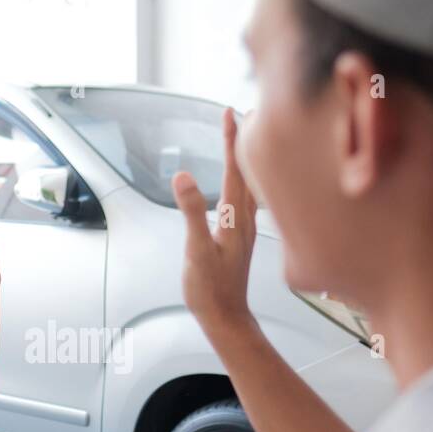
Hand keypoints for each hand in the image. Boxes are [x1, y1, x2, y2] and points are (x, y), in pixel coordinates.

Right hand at [172, 107, 258, 331]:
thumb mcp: (196, 250)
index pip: (234, 170)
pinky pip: (245, 200)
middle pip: (246, 172)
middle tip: (240, 115)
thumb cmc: (211, 289)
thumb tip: (183, 176)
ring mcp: (245, 229)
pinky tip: (241, 186)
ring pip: (248, 186)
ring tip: (243, 142)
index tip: (230, 113)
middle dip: (242, 142)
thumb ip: (191, 212)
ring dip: (245, 161)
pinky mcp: (241, 239)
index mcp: (235, 218)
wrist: (226, 318)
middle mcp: (245, 220)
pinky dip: (243, 182)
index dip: (231, 140)